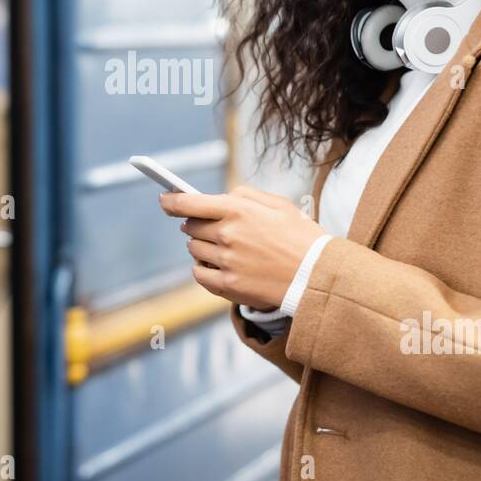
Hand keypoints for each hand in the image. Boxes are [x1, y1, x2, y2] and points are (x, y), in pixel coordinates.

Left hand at [158, 185, 325, 308]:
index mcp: (238, 210)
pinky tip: (218, 265)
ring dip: (201, 246)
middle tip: (211, 226)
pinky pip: (199, 274)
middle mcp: (227, 234)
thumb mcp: (279, 204)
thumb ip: (245, 195)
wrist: (317, 276)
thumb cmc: (300, 237)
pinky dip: (202, 268)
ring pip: (194, 250)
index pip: (188, 203)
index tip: (164, 200)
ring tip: (224, 247)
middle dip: (195, 224)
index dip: (171, 201)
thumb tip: (220, 197)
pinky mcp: (228, 285)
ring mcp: (226, 261)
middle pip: (190, 227)